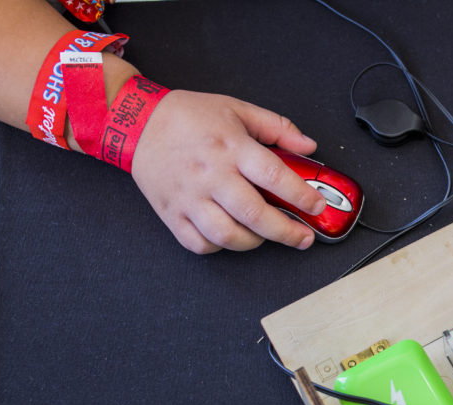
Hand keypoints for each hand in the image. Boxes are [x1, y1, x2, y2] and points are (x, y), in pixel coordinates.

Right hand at [130, 90, 325, 253]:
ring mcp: (190, 197)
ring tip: (265, 236)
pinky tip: (232, 236)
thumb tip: (308, 147)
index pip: (274, 176)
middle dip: (286, 232)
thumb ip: (277, 128)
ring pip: (227, 235)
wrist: (136, 122)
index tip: (316, 207)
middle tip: (303, 238)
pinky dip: (220, 247)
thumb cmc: (188, 117)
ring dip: (254, 242)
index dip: (301, 196)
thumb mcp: (237, 109)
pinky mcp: (172, 213)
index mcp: (231, 147)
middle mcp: (211, 175)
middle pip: (254, 214)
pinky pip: (199, 243)